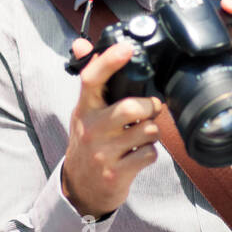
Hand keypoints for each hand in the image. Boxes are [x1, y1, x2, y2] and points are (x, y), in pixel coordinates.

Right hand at [62, 38, 163, 218]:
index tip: (126, 49)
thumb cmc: (88, 142)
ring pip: (147, 131)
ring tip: (140, 134)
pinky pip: (149, 154)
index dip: (109, 61)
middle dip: (150, 106)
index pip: (92, 79)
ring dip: (151, 131)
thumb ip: (90, 80)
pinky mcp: (116, 173)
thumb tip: (81, 43)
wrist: (80, 188)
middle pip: (131, 107)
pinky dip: (149, 152)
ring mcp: (103, 153)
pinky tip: (137, 153)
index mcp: (84, 109)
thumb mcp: (84, 112)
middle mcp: (91, 130)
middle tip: (150, 109)